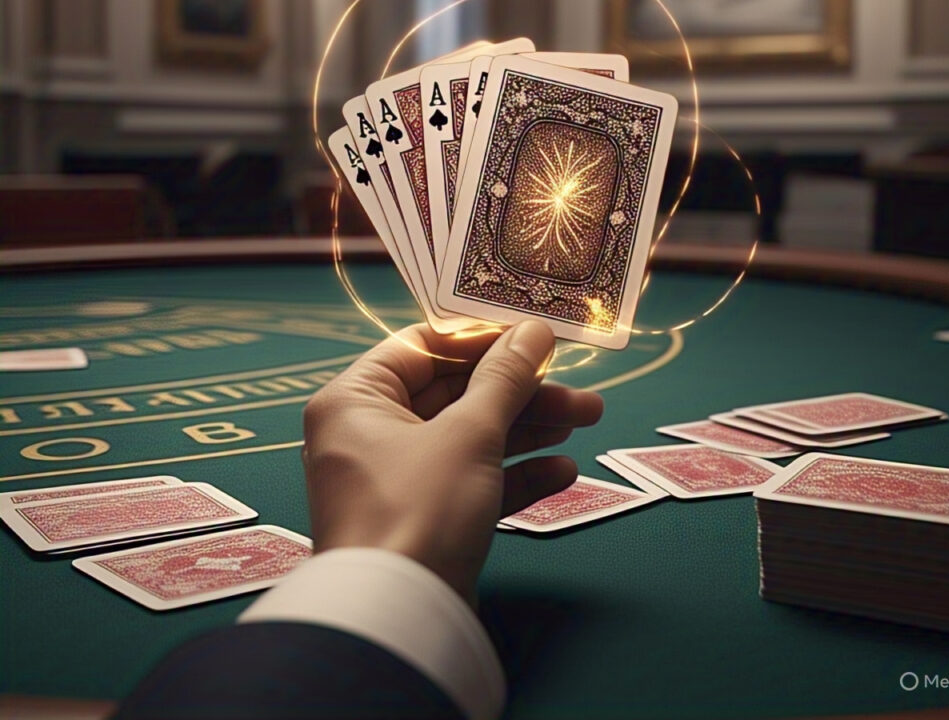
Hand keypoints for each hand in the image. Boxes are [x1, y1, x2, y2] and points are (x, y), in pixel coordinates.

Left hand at [302, 320, 602, 601]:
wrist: (401, 623)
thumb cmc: (420, 509)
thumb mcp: (468, 434)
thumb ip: (505, 378)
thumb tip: (534, 331)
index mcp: (356, 400)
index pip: (423, 346)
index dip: (482, 338)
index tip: (534, 337)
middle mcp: (369, 434)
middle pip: (455, 394)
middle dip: (521, 393)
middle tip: (578, 389)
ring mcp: (397, 481)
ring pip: (470, 438)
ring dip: (528, 430)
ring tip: (586, 420)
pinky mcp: (424, 521)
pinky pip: (471, 483)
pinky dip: (514, 476)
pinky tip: (563, 472)